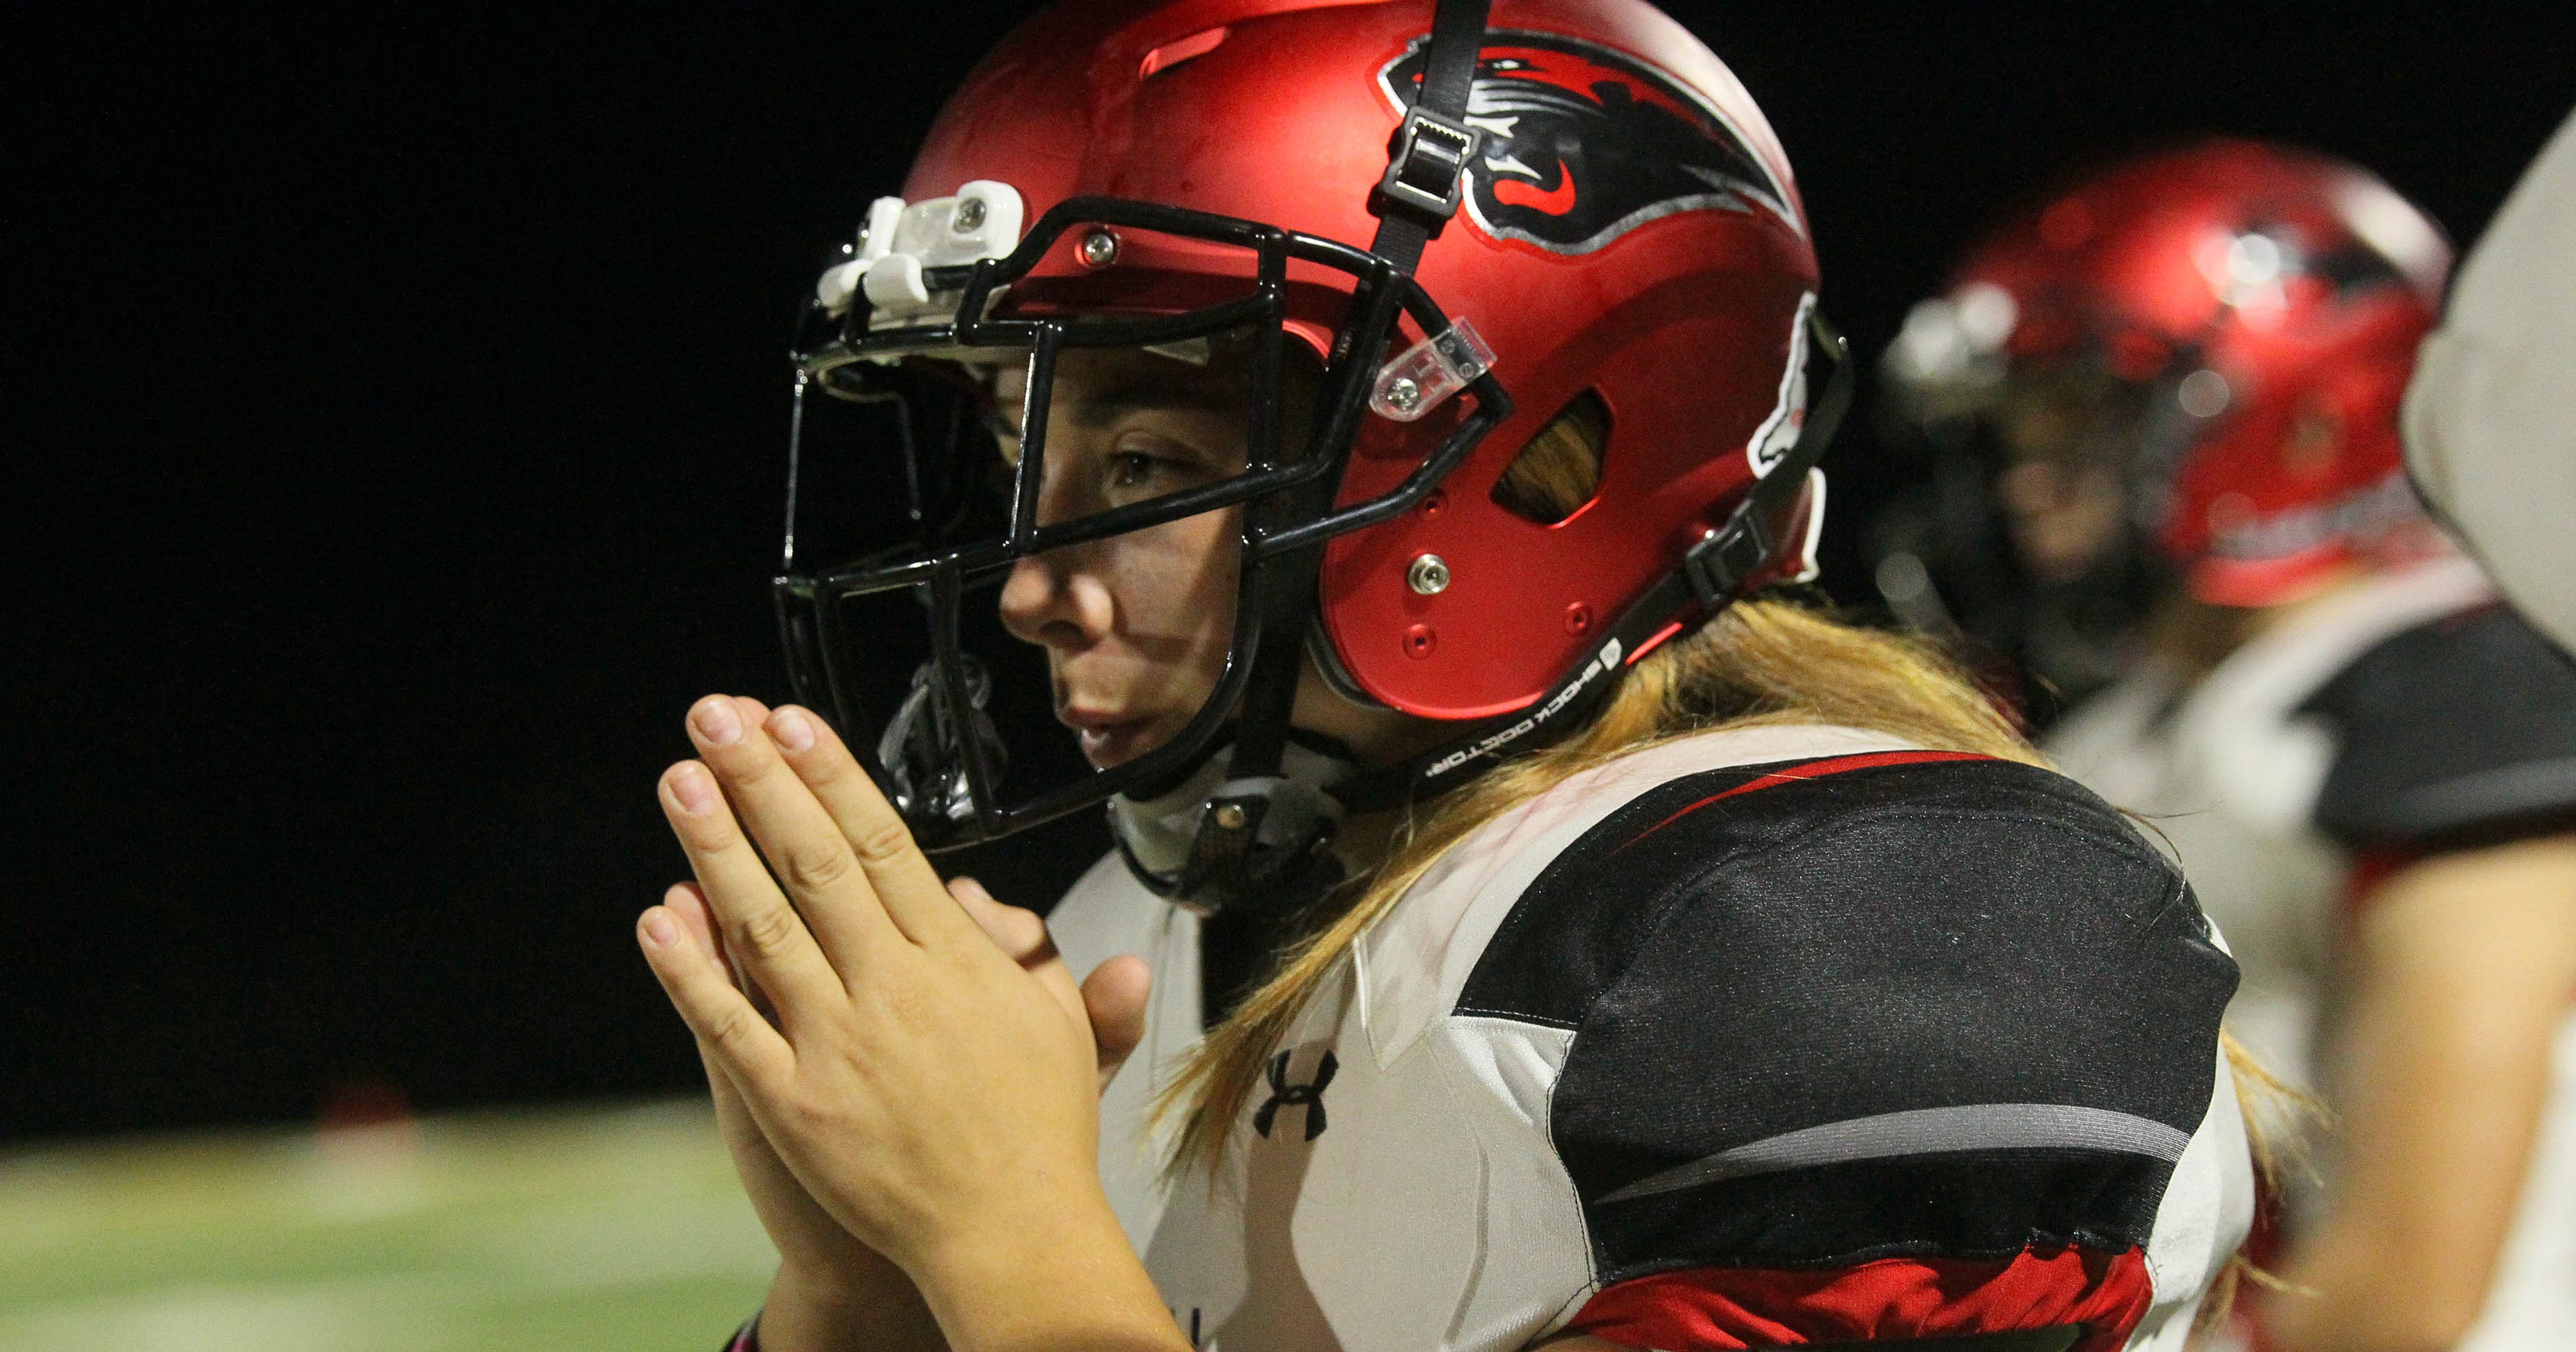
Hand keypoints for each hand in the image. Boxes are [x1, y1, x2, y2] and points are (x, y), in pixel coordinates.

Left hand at [638, 695, 1181, 1351]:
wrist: (1010, 1238)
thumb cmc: (1038, 1138)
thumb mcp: (1062, 1032)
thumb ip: (1041, 963)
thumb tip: (1016, 912)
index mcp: (955, 962)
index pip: (881, 844)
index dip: (830, 777)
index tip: (791, 722)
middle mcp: (892, 989)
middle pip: (814, 862)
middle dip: (761, 781)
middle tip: (716, 716)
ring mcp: (837, 1045)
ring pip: (763, 926)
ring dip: (716, 848)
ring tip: (679, 780)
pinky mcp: (794, 1104)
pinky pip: (730, 1025)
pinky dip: (691, 970)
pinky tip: (659, 916)